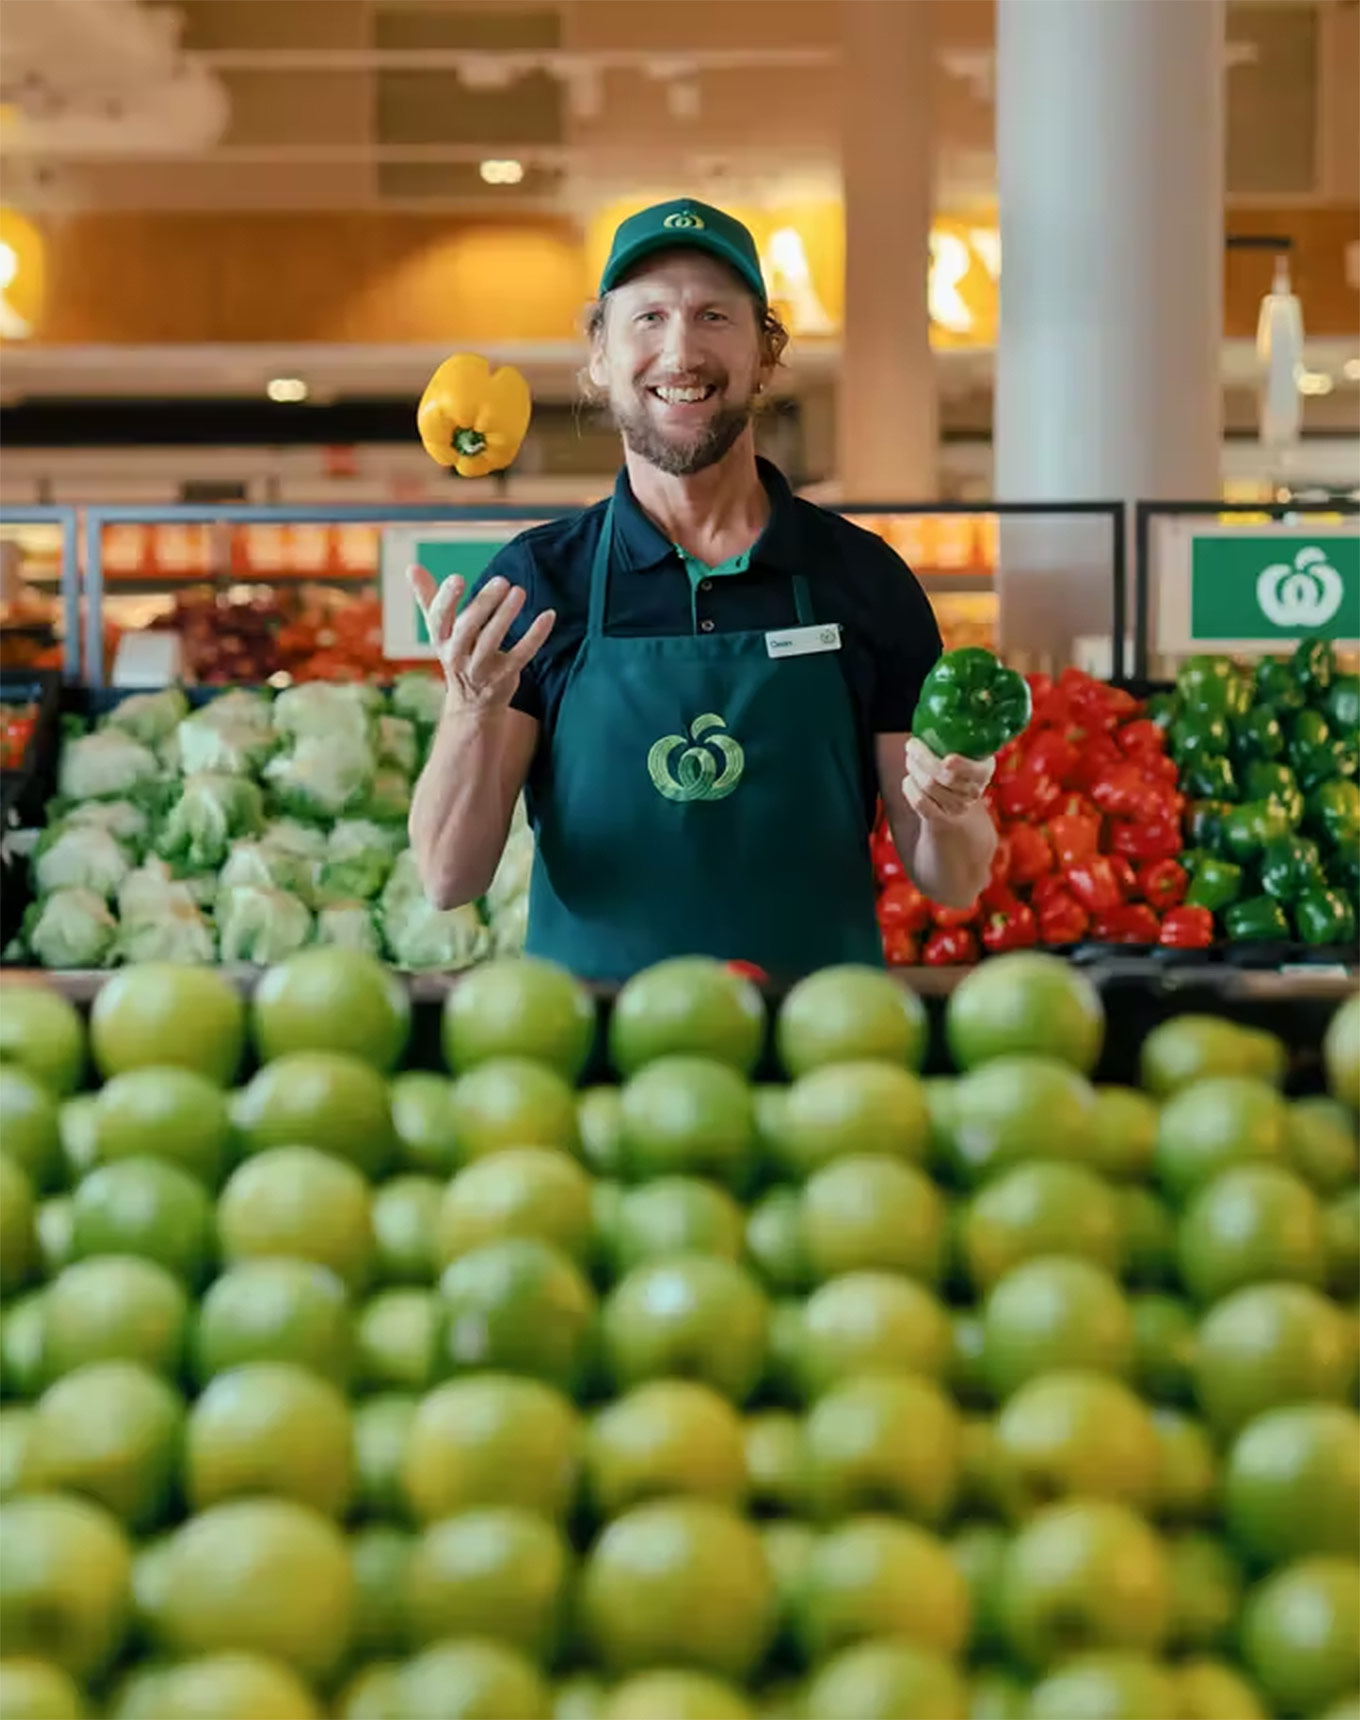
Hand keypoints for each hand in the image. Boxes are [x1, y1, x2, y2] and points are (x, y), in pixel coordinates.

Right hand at [408, 565, 554, 714]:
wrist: (473, 704)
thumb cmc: (457, 653)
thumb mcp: (440, 630)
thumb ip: (428, 598)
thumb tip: (411, 567)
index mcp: (441, 639)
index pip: (438, 619)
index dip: (446, 599)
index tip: (457, 578)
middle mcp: (457, 655)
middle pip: (468, 628)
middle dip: (483, 603)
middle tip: (501, 580)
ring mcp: (481, 668)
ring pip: (492, 640)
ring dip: (506, 615)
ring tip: (519, 591)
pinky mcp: (505, 676)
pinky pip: (522, 654)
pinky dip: (536, 635)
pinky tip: (548, 615)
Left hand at [902, 735, 994, 822]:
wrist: (956, 802)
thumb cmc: (959, 764)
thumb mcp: (968, 747)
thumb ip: (960, 730)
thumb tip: (945, 700)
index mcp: (984, 769)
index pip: (975, 771)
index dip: (961, 766)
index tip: (948, 758)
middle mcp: (973, 791)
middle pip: (944, 777)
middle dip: (923, 758)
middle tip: (912, 744)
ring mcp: (956, 806)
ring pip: (928, 788)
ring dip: (914, 769)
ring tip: (911, 758)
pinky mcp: (938, 816)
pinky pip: (918, 802)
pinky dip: (909, 787)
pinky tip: (909, 778)